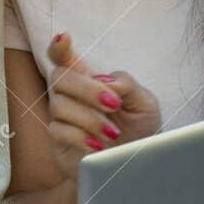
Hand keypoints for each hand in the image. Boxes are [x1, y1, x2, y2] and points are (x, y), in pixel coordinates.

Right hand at [43, 31, 162, 179]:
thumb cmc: (140, 129)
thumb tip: (106, 81)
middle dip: (86, 88)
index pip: (65, 57)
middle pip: (59, 76)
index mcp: (90, 78)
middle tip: (113, 104)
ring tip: (113, 133)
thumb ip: (127, 85)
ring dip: (89, 118)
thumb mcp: (145, 103)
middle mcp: (71, 94)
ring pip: (59, 105)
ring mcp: (62, 117)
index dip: (59, 47)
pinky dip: (80, 136)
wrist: (137, 165)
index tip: (64, 38)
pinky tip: (99, 146)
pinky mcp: (58, 140)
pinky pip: (58, 130)